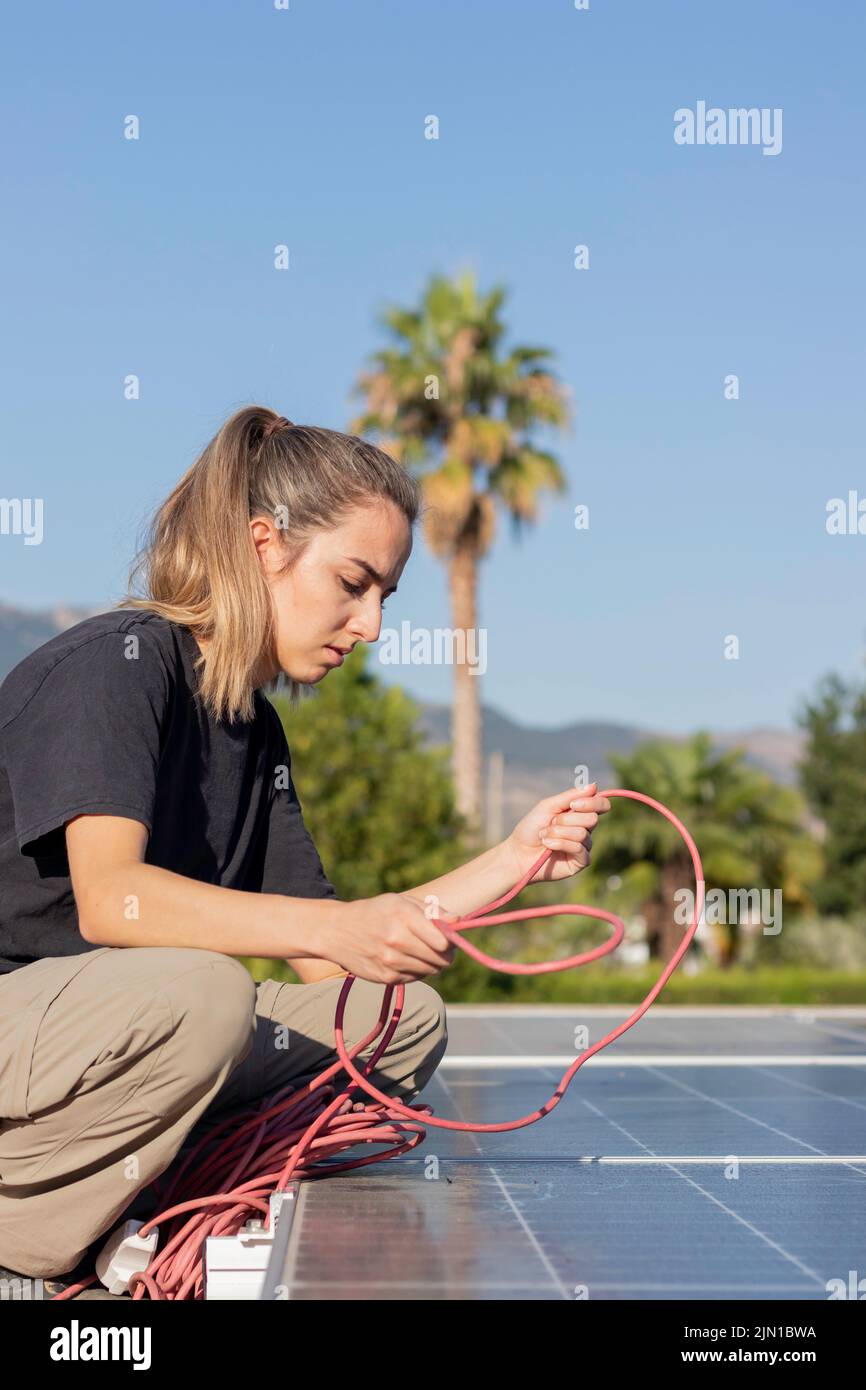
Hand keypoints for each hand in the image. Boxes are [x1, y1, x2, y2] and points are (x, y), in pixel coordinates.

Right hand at [321, 894, 459, 984]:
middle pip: (440, 959)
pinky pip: (415, 978)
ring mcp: (390, 962)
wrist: (336, 931)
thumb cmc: (374, 912)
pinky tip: (406, 958)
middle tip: (440, 946)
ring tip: (421, 950)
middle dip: (446, 954)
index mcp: (403, 916)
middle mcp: (396, 941)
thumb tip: (458, 921)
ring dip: (432, 963)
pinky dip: (417, 970)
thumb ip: (431, 911)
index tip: (449, 938)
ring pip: (430, 971)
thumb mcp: (400, 901)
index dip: (451, 941)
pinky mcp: (386, 978)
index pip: (443, 941)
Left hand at [502, 782, 611, 885]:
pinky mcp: (581, 861)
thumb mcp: (549, 806)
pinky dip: (560, 843)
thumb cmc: (532, 828)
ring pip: (582, 833)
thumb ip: (571, 796)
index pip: (601, 805)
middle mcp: (586, 829)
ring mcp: (584, 846)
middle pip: (592, 818)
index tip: (573, 804)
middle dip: (567, 819)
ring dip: (558, 832)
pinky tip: (548, 845)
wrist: (518, 852)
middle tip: (551, 823)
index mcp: (580, 814)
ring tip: (544, 836)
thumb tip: (594, 786)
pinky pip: (578, 848)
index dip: (592, 803)